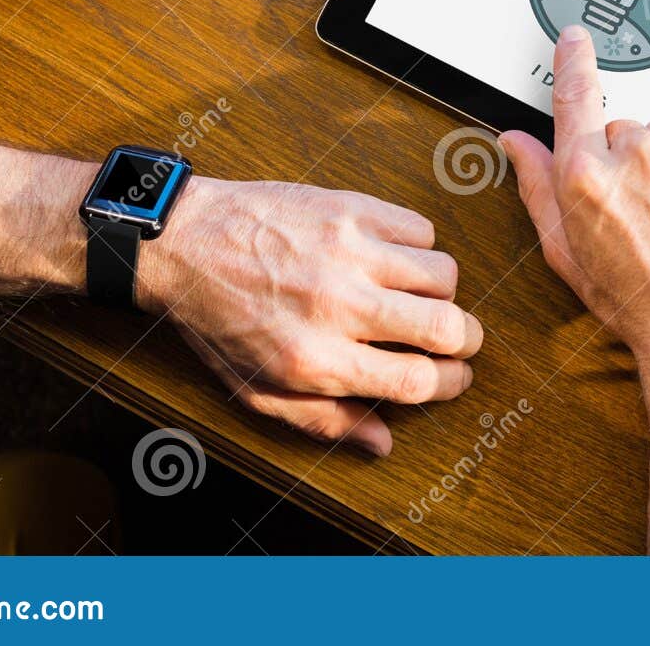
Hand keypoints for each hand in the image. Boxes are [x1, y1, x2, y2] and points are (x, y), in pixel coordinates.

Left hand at [139, 177, 482, 453]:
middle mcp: (339, 306)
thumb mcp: (256, 390)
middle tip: (460, 339)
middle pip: (446, 327)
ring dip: (441, 291)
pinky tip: (393, 257)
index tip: (456, 377)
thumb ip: (323, 420)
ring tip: (419, 295)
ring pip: (443, 273)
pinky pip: (420, 229)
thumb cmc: (216, 320)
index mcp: (317, 360)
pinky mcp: (350, 208)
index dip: (450, 384)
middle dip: (467, 339)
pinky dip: (418, 246)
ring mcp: (348, 251)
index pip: (416, 380)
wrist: (182, 243)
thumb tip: (384, 442)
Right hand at [500, 26, 649, 553]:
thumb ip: (537, 187)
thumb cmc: (642, 302)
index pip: (574, 97)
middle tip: (642, 213)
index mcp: (588, 177)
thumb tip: (516, 143)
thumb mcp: (568, 254)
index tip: (573, 37)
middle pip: (622, 130)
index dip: (573, 61)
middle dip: (627, 161)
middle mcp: (639, 154)